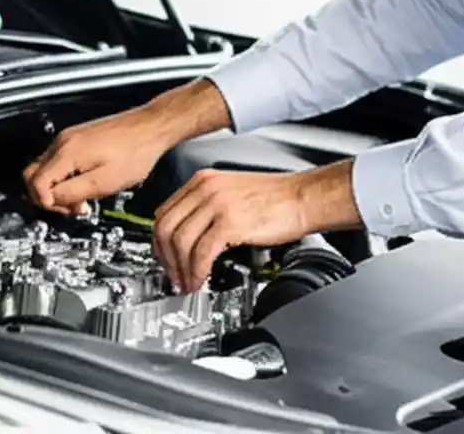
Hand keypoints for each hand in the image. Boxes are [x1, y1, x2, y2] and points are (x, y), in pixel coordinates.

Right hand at [23, 108, 168, 214]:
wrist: (151, 128)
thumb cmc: (136, 152)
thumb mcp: (104, 182)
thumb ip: (72, 193)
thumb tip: (52, 201)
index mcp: (67, 152)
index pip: (35, 183)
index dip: (46, 202)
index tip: (66, 210)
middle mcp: (63, 142)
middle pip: (33, 175)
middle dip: (47, 196)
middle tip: (70, 207)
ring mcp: (69, 138)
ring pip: (45, 169)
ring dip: (57, 188)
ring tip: (82, 198)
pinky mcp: (77, 138)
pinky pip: (58, 161)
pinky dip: (65, 177)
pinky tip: (85, 183)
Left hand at [153, 160, 361, 292]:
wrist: (303, 197)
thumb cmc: (276, 198)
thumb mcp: (232, 193)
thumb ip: (207, 207)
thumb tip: (190, 235)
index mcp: (203, 181)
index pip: (164, 212)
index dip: (160, 243)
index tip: (165, 260)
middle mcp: (206, 189)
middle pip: (166, 229)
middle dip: (165, 260)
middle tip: (173, 277)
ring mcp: (217, 205)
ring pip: (180, 242)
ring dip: (181, 270)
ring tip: (188, 284)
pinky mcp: (231, 223)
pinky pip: (201, 253)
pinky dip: (196, 271)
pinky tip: (201, 280)